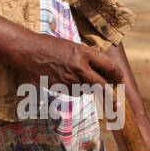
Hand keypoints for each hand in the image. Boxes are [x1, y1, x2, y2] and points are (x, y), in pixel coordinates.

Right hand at [10, 32, 124, 91]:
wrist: (29, 52)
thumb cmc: (51, 46)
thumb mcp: (74, 46)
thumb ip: (89, 58)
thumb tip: (105, 72)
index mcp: (84, 53)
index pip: (109, 66)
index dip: (118, 75)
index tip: (120, 81)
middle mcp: (79, 67)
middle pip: (102, 86)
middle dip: (111, 97)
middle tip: (117, 104)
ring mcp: (69, 79)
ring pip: (87, 90)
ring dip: (88, 89)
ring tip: (76, 77)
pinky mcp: (60, 88)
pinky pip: (74, 92)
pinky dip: (75, 89)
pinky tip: (65, 79)